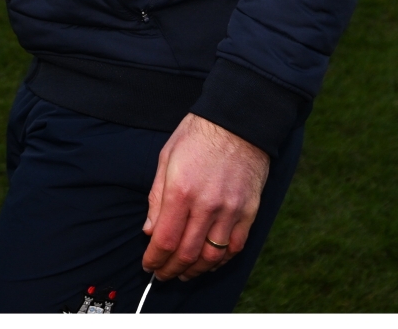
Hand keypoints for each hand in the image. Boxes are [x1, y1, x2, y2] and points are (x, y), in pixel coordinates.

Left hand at [141, 113, 270, 281]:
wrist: (238, 122)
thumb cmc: (198, 135)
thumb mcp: (166, 158)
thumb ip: (157, 197)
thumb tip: (149, 230)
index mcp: (181, 191)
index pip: (165, 239)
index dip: (154, 258)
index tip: (149, 265)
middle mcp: (206, 205)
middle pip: (187, 253)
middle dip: (171, 269)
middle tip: (163, 275)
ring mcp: (230, 210)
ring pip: (212, 256)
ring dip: (195, 270)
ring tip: (184, 274)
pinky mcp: (249, 211)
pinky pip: (235, 247)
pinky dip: (221, 261)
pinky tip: (209, 263)